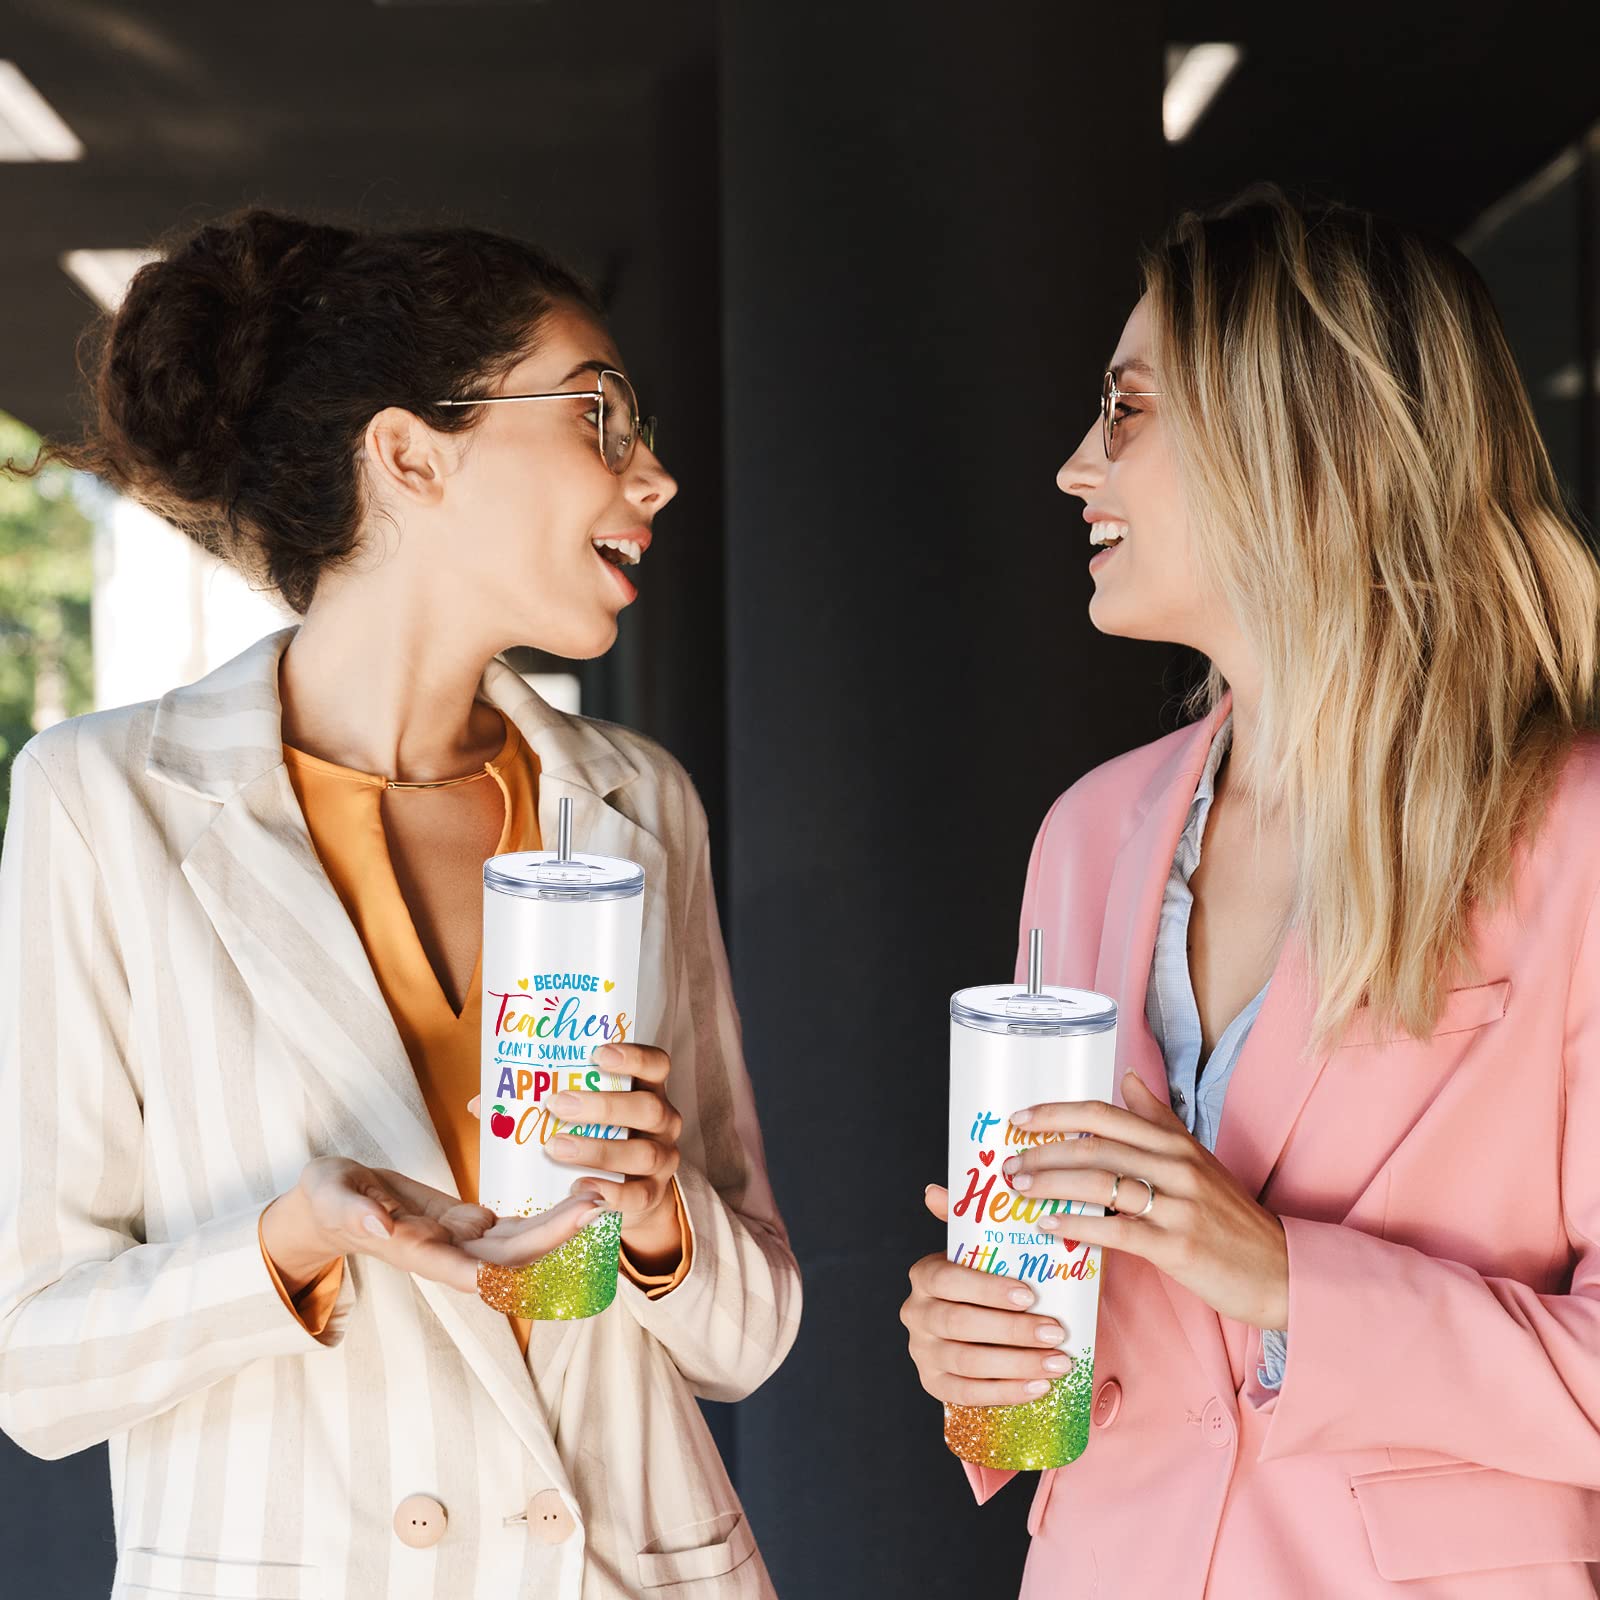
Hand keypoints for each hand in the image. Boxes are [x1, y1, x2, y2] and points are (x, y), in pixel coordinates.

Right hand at [261, 1157, 607, 1295]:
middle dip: (554, 1235)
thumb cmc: (326, 1198)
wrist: (332, 1205)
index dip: (508, 1270)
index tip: (550, 1261)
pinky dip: (545, 1214)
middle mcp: (444, 1253)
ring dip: (561, 1224)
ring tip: (601, 1195)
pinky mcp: (467, 1223)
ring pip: (520, 1240)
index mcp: (412, 1249)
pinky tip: (577, 1195)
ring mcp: (459, 1240)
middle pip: (508, 1256)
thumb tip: (380, 1225)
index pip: (465, 1270)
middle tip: (597, 1203)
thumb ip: (354, 1211)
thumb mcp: (330, 1195)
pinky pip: (514, 1226)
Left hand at [468, 1042, 683, 1267]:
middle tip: (558, 1104)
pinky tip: (580, 1188)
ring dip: (599, 1150)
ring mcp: (662, 1159)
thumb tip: (482, 1104)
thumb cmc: (598, 1138)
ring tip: (557, 1147)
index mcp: (647, 1089)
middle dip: (604, 1106)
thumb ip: (539, 1102)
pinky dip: (610, 1192)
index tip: (598, 1054)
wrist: (629, 1193)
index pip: (656, 1063)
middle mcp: (663, 1121)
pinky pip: (638, 1195)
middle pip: (648, 1108)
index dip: (633, 1057)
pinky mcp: (654, 1196)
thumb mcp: (582, 1115)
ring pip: (643, 1152)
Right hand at [901, 1183, 1077, 1405]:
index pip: (948, 1280)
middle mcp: (916, 1314)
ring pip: (967, 1362)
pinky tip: (1040, 1388)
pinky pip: (969, 1394)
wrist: (975, 1324)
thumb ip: (964, 1221)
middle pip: (960, 1324)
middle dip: (1012, 1330)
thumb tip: (933, 1191)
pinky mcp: (935, 1385)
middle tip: (1055, 1332)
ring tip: (1058, 1362)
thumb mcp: (977, 1251)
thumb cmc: (984, 1280)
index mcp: (923, 1276)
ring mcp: (923, 1352)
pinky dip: (1007, 1392)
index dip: (987, 1289)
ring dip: (1017, 1364)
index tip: (1030, 1294)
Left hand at [1002, 1070, 1288, 1328]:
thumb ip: (1159, 1120)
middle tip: (1007, 1161)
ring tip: (1018, 1189)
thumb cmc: (1231, 1216)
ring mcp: (1178, 1205)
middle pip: (1095, 1146)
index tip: (1019, 1119)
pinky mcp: (1177, 1246)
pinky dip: (1076, 1225)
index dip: (1057, 1113)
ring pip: (1100, 1183)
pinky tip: (1049, 1226)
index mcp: (1175, 1143)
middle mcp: (1176, 1166)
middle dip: (1043, 1152)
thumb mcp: (1198, 1159)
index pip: (1105, 1114)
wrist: (1279, 1268)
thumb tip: (1126, 1079)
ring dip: (1050, 1184)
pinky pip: (1116, 1230)